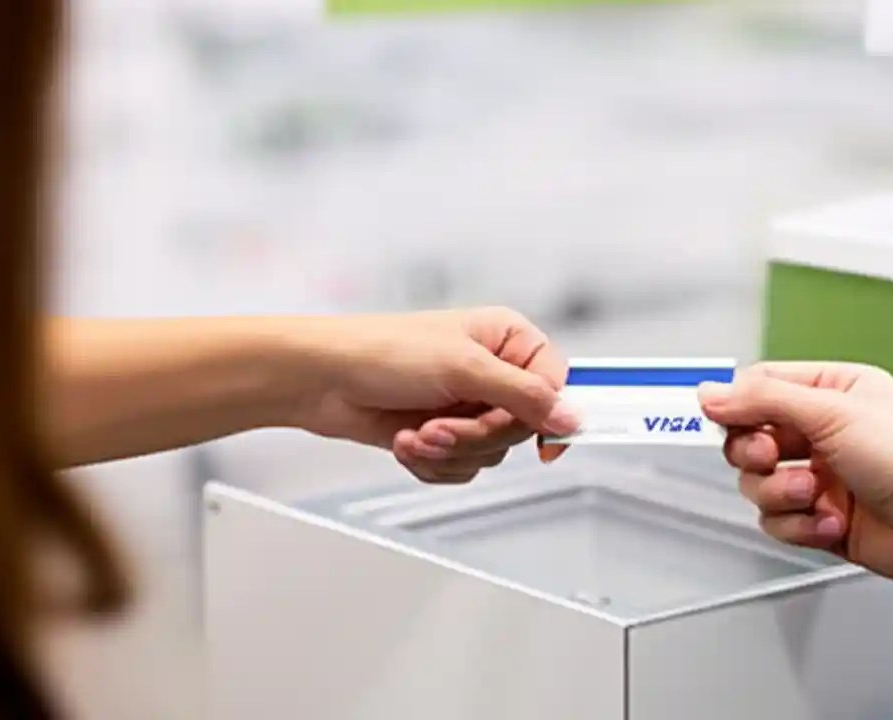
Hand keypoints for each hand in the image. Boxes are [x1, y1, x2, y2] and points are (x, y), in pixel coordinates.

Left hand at [289, 307, 578, 483]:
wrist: (321, 381)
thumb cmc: (382, 352)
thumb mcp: (464, 368)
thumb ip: (524, 395)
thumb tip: (571, 417)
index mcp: (508, 339)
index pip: (556, 385)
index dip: (550, 417)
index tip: (545, 447)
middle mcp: (493, 372)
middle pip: (522, 428)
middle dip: (477, 436)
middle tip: (442, 427)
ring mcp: (468, 406)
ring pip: (492, 453)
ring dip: (450, 452)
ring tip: (416, 434)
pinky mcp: (445, 435)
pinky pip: (464, 468)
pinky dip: (434, 463)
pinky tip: (406, 442)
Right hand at [698, 363, 892, 594]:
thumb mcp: (833, 412)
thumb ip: (765, 399)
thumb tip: (712, 392)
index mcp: (834, 390)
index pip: (763, 386)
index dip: (738, 404)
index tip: (721, 418)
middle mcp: (826, 431)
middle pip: (751, 438)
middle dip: (756, 454)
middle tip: (773, 457)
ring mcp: (822, 477)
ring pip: (759, 484)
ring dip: (782, 494)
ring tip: (814, 495)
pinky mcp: (821, 519)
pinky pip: (779, 521)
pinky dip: (800, 525)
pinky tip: (831, 522)